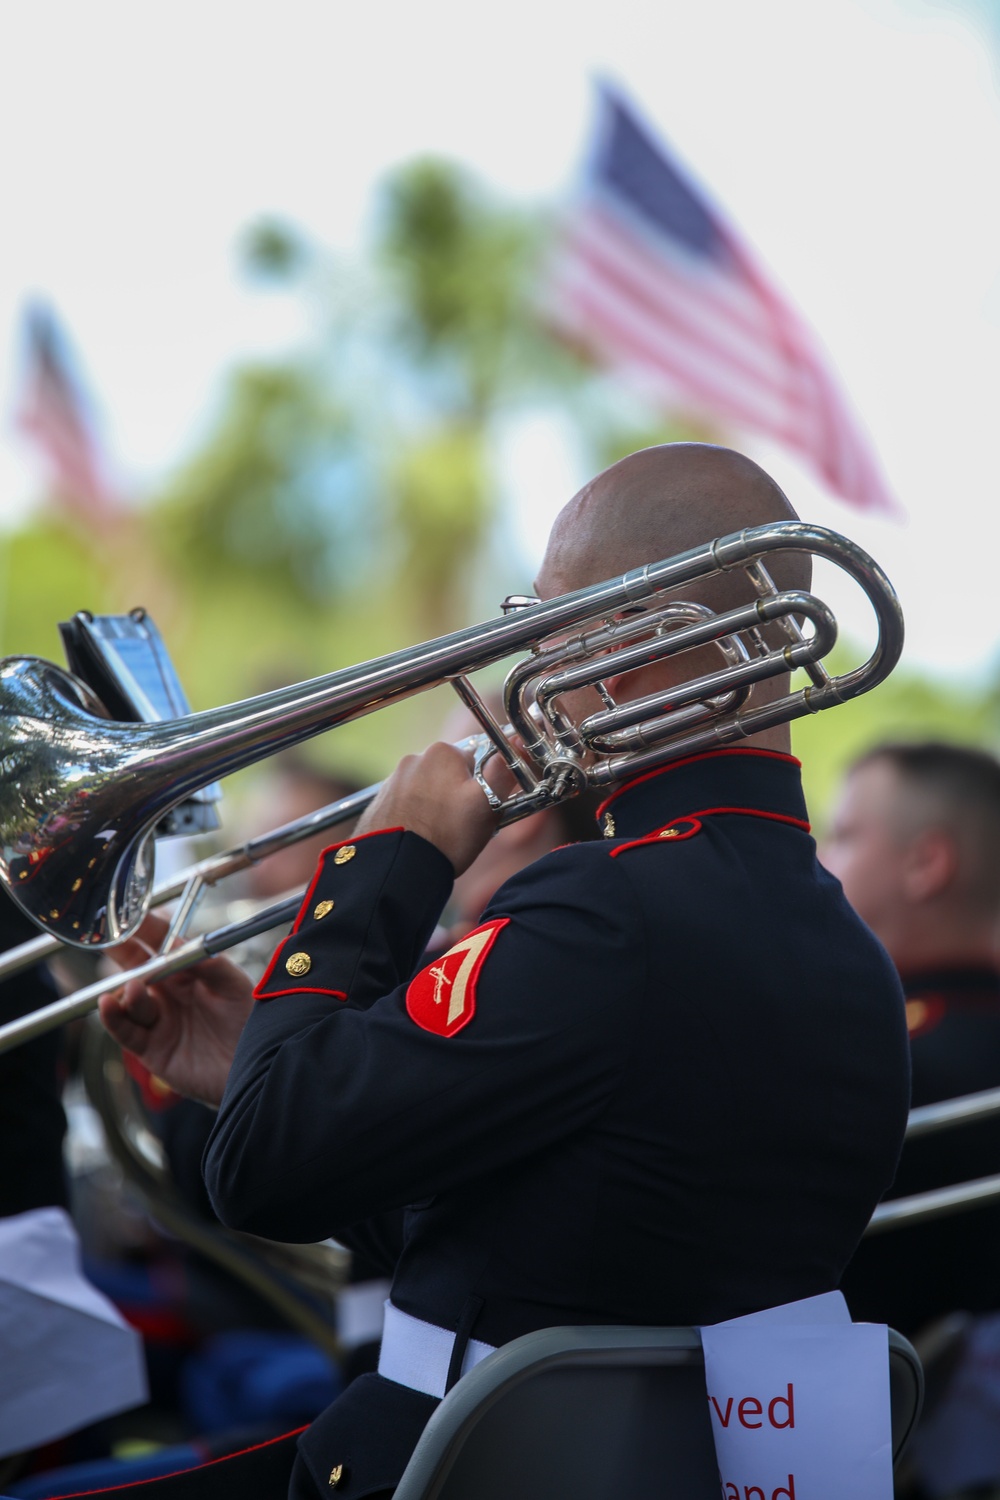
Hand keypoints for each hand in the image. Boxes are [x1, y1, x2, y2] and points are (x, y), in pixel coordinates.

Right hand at [98, 912, 253, 1107]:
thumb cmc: (249, 1024)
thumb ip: (211, 964)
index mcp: (187, 972)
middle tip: (106, 937)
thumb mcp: (234, 987)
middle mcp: (168, 993)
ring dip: (126, 991)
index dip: (145, 929)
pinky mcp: (151, 1049)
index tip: (130, 913)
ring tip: (134, 988)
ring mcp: (158, 1020)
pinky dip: (114, 1018)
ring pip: (129, 1000)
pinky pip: (125, 1031)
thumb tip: (178, 943)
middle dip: (120, 952)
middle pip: (135, 967)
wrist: (255, 1067)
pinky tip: (109, 1005)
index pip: (160, 945)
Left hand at [354, 740, 505, 875]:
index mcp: (443, 752)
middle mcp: (414, 759)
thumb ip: (503, 770)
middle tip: (461, 825)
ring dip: (435, 805)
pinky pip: (407, 803)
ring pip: (428, 789)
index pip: (475, 762)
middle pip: (449, 775)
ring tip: (439, 833)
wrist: (398, 867)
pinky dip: (415, 815)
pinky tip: (420, 835)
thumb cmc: (447, 835)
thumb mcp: (488, 803)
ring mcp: (393, 780)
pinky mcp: (380, 801)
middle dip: (456, 795)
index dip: (482, 788)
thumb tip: (516, 743)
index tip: (478, 810)